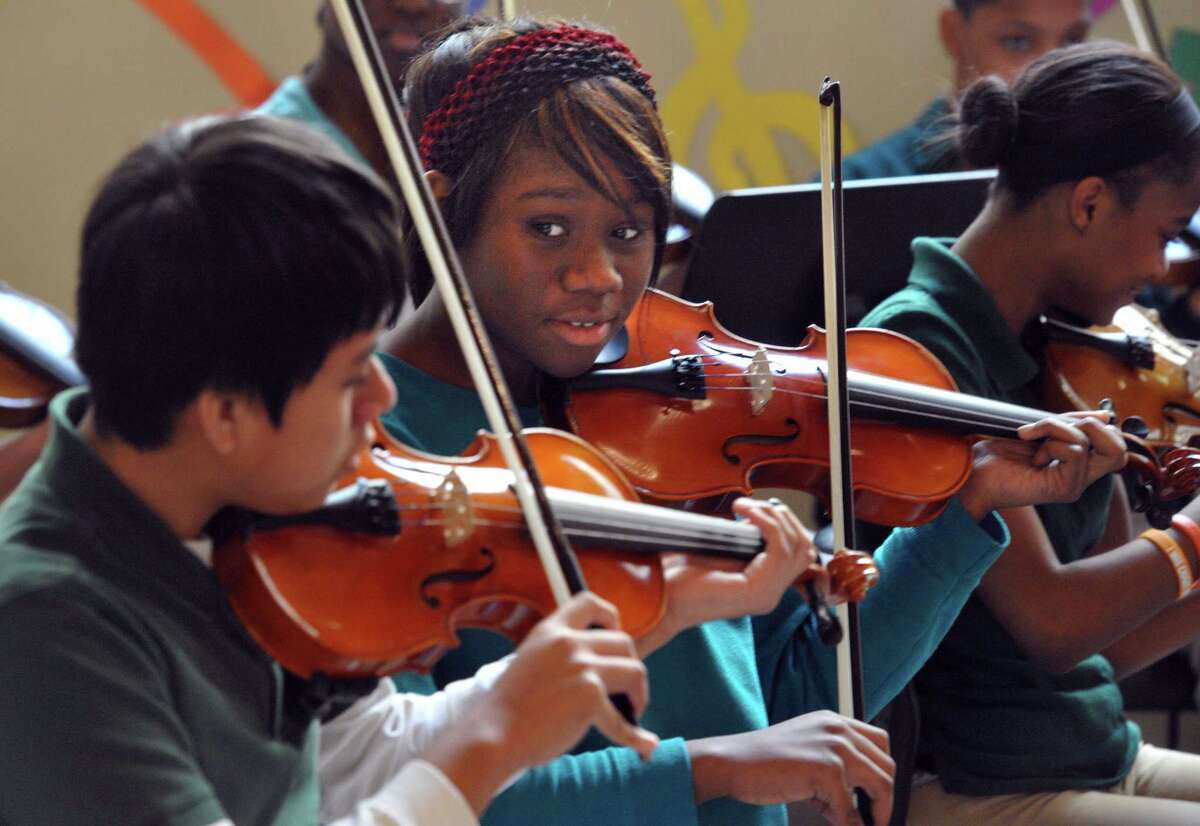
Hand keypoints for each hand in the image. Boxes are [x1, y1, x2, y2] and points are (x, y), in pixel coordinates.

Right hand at [426, 593, 657, 813]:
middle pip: (623, 641)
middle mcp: (568, 643)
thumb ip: (560, 656)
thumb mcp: (530, 661)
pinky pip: (622, 719)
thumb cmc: (509, 707)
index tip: (615, 632)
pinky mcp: (590, 696)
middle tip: (625, 689)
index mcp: (551, 631)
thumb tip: (597, 667)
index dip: (610, 616)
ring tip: (631, 710)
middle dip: (631, 664)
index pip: (589, 603)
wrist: (494, 734)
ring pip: (635, 670)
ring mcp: (582, 668)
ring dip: (638, 693)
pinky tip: (644, 744)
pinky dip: (635, 735)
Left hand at [637, 497, 814, 655]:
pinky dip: (766, 523)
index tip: (758, 508)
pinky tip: (745, 512)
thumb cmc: (679, 576)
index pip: (799, 552)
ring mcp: (766, 595)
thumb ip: (743, 540)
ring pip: (796, 546)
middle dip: (783, 517)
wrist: (658, 598)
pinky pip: (779, 548)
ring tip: (746, 506)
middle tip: (753, 505)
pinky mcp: (757, 590)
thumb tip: (755, 516)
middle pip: (804, 547)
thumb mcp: (719, 552)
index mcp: (764, 587)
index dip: (784, 523)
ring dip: (773, 517)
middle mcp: (770, 594)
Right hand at [688, 710, 893, 825]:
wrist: (733, 762)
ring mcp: (834, 748)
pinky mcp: (827, 770)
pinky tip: (835, 825)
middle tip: (876, 819)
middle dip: (885, 798)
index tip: (878, 797)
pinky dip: (846, 824)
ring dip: (877, 813)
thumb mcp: (806, 752)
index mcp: (833, 721)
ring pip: (881, 786)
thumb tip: (859, 803)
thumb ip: (834, 766)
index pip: (880, 742)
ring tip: (860, 825)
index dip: (883, 772)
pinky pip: (850, 809)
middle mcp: (838, 729)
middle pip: (886, 765)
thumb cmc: (762, 761)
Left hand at [957, 413, 1125, 519]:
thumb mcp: (1040, 430)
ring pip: (1089, 443)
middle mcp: (1080, 477)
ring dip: (1056, 430)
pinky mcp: (1063, 489)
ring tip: (1032, 440)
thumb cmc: (999, 455)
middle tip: (1053, 426)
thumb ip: (1069, 424)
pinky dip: (1052, 442)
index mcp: (1078, 464)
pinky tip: (1034, 455)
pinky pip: (1075, 453)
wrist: (974, 475)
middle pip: (1119, 452)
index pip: (1115, 445)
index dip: (1096, 423)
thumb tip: (1106, 416)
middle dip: (1088, 425)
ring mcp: (1074, 485)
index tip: (1061, 419)